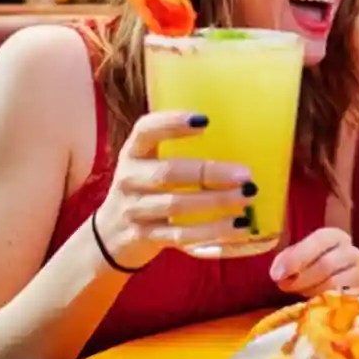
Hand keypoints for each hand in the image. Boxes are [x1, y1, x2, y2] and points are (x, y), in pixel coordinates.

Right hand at [92, 111, 254, 268]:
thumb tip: (243, 136)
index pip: (145, 131)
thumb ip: (179, 151)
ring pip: (176, 206)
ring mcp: (134, 210)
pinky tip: (238, 227)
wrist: (111, 235)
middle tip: (245, 174)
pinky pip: (181, 235)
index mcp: (133, 153)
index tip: (205, 121)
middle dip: (208, 173)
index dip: (171, 123)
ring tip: (247, 198)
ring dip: (216, 202)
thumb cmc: (146, 189)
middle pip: (167, 173)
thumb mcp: (150, 164)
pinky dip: (213, 232)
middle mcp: (129, 179)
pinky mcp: (146, 237)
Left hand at [269, 227, 358, 296]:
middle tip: (285, 286)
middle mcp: (352, 251)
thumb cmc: (310, 265)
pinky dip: (326, 300)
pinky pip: (343, 298)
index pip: (320, 240)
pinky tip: (316, 300)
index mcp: (335, 236)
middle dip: (302, 278)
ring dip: (312, 290)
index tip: (276, 274)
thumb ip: (286, 260)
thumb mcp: (296, 257)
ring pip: (334, 283)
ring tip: (301, 292)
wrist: (330, 280)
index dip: (297, 257)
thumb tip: (278, 273)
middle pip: (327, 264)